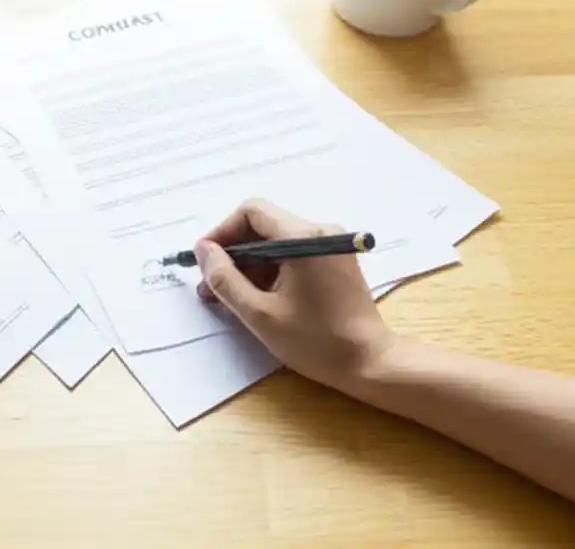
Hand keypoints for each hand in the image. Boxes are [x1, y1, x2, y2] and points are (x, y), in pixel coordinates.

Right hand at [193, 198, 396, 391]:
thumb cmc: (315, 341)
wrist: (370, 363)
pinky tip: (257, 297)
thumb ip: (224, 279)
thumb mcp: (259, 314)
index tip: (204, 262)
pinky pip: (293, 254)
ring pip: (276, 242)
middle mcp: (320, 232)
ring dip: (249, 265)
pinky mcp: (335, 261)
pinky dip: (270, 270)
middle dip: (233, 253)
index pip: (251, 212)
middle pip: (263, 225)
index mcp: (303, 239)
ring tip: (229, 298)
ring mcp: (331, 246)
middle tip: (211, 286)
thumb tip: (203, 250)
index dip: (222, 233)